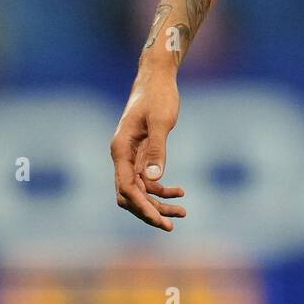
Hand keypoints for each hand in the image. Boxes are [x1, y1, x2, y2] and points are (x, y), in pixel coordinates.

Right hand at [110, 69, 185, 231]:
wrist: (157, 78)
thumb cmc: (158, 96)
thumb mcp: (161, 121)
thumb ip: (157, 149)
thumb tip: (154, 179)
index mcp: (121, 150)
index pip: (127, 188)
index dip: (142, 207)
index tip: (160, 220)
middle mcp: (122, 156)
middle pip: (130, 195)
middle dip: (149, 211)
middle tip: (172, 224)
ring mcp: (131, 157)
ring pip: (140, 190)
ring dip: (158, 203)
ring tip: (183, 213)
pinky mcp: (142, 154)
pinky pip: (148, 180)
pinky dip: (161, 189)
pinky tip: (180, 192)